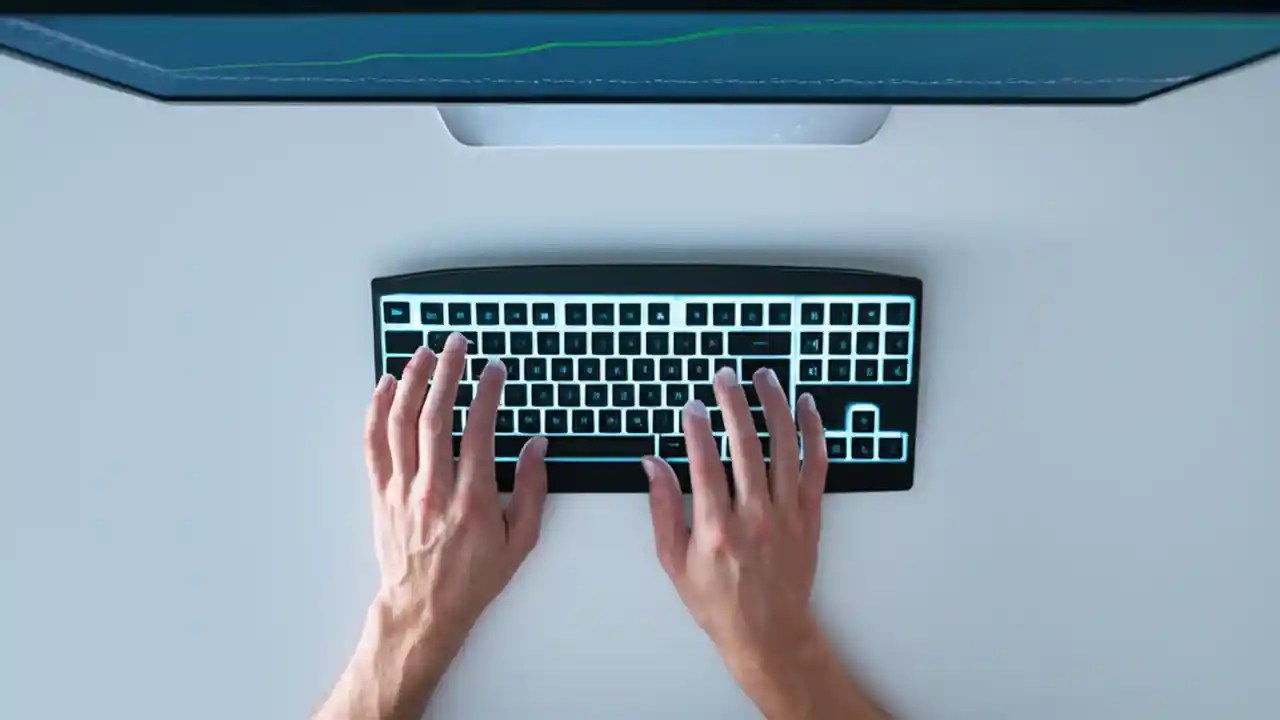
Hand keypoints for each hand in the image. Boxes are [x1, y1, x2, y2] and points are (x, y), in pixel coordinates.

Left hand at [314, 333, 547, 719]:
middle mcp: (433, 490)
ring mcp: (403, 490)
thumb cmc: (473, 578)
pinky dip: (377, 410)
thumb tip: (536, 446)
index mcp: (472, 500)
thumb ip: (533, 491)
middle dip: (447, 372)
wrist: (423, 609)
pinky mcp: (381, 493)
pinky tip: (387, 386)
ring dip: (412, 381)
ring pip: (401, 423)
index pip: (478, 431)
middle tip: (457, 344)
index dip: (487, 393)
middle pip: (435, 417)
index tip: (494, 369)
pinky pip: (374, 444)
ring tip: (423, 353)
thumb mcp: (520, 542)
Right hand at [644, 366, 887, 719]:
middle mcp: (755, 518)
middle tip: (725, 376)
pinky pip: (816, 465)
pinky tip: (806, 407)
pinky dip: (814, 433)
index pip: (705, 464)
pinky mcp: (809, 516)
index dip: (697, 429)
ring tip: (765, 378)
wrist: (768, 632)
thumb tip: (653, 463)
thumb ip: (663, 508)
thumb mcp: (674, 561)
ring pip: (785, 447)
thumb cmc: (717, 601)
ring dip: (775, 406)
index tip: (692, 405)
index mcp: (717, 530)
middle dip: (734, 403)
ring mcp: (787, 515)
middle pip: (747, 445)